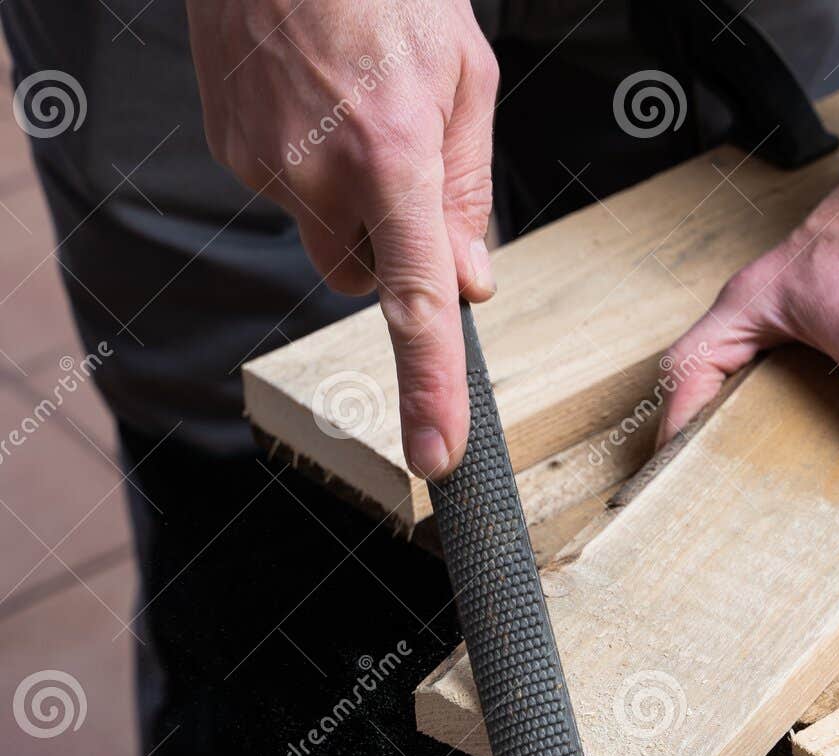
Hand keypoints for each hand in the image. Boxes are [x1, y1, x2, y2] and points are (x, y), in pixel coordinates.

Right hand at [187, 0, 499, 477]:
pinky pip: (286, 197)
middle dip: (392, 251)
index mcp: (392, 158)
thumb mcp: (464, 77)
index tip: (437, 455)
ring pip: (325, 240)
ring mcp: (262, 165)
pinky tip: (317, 107)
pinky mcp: (230, 152)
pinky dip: (311, 174)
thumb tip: (470, 284)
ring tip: (355, 118)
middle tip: (405, 165)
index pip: (415, 304)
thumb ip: (469, 190)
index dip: (430, 389)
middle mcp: (318, 174)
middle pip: (365, 277)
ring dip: (352, 210)